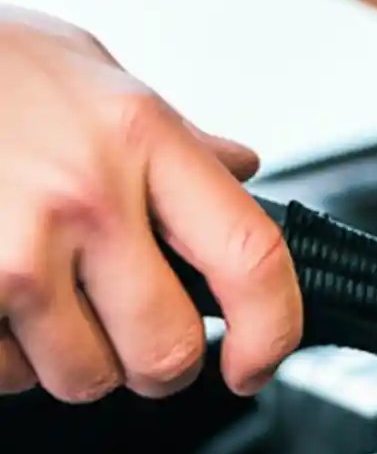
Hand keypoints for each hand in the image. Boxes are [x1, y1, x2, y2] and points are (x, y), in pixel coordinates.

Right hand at [0, 6, 301, 401]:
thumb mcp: (94, 77)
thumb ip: (173, 138)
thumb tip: (241, 169)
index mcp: (143, 139)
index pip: (251, 259)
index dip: (272, 333)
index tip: (256, 363)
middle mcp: (86, 197)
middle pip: (166, 351)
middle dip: (154, 362)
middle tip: (127, 329)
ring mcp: (12, 251)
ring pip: (82, 376)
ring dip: (68, 356)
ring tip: (38, 290)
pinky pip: (4, 375)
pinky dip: (3, 354)